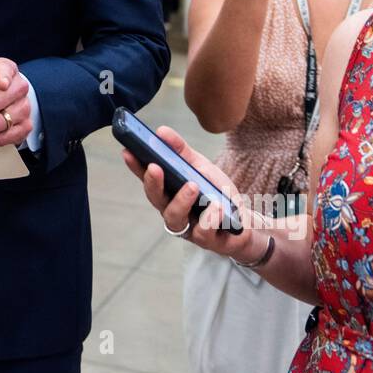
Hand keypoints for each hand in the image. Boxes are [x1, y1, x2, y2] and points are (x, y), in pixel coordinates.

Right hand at [120, 123, 265, 262]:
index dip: (136, 167)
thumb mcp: (201, 167)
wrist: (245, 221)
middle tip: (154, 167)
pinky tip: (217, 205)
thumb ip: (181, 151)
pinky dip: (210, 217)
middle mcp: (173, 211)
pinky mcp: (208, 241)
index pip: (148, 179)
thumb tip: (161, 131)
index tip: (127, 151)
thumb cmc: (217, 194)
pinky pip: (204, 232)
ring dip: (181, 201)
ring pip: (174, 219)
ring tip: (192, 185)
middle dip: (153, 183)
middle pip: (156, 200)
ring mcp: (189, 228)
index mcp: (168, 193)